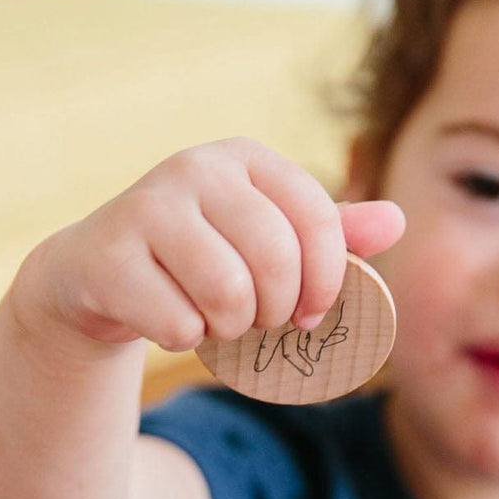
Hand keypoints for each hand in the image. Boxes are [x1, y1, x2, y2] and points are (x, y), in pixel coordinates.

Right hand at [14, 137, 404, 354]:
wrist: (101, 274)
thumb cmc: (203, 259)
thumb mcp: (270, 240)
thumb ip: (331, 235)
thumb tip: (396, 221)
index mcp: (247, 159)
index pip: (317, 218)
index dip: (326, 280)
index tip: (311, 312)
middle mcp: (196, 168)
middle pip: (275, 259)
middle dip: (275, 310)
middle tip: (256, 318)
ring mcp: (147, 206)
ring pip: (228, 294)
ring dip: (230, 328)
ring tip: (213, 317)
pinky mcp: (108, 255)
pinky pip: (179, 323)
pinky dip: (185, 339)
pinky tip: (170, 318)